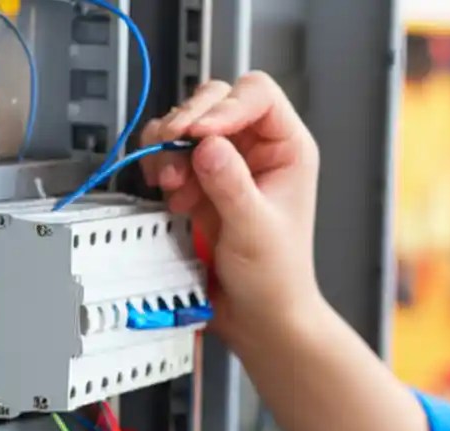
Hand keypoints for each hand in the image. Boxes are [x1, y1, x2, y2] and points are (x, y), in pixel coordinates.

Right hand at [141, 72, 325, 351]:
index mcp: (289, 149)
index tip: (198, 133)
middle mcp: (259, 149)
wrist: (258, 315)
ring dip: (169, 145)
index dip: (225, 106)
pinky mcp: (201, 181)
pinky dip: (161, 164)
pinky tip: (170, 191)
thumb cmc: (276, 278)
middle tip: (172, 145)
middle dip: (188, 121)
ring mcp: (227, 162)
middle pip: (216, 100)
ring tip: (171, 180)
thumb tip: (209, 146)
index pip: (258, 96)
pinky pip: (171, 151)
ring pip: (188, 123)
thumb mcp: (255, 230)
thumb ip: (231, 185)